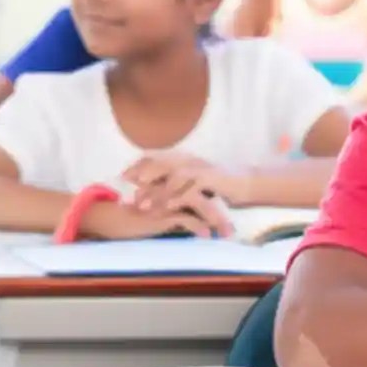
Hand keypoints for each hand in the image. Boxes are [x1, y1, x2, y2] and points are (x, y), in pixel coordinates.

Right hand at [79, 200, 215, 239]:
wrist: (109, 218)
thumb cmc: (132, 220)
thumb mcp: (157, 218)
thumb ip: (172, 218)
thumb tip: (190, 227)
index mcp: (173, 190)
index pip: (202, 194)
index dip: (216, 207)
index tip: (227, 222)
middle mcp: (173, 192)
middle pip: (206, 197)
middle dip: (221, 214)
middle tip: (232, 230)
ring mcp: (167, 201)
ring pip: (200, 206)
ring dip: (215, 220)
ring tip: (226, 234)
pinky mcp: (161, 213)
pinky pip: (185, 218)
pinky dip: (198, 227)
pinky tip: (207, 237)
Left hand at [123, 151, 251, 209]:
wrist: (246, 183)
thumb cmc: (216, 187)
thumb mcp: (190, 185)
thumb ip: (172, 186)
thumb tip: (149, 193)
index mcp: (181, 159)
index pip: (153, 159)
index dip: (136, 168)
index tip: (120, 180)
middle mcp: (188, 160)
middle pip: (159, 165)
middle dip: (141, 180)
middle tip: (126, 194)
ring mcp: (200, 168)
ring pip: (173, 178)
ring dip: (157, 193)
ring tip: (143, 206)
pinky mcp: (212, 179)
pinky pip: (192, 188)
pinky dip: (180, 197)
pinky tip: (170, 208)